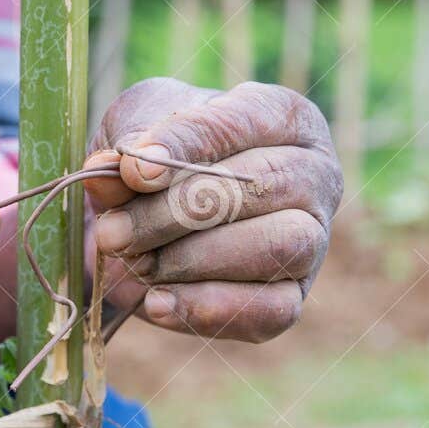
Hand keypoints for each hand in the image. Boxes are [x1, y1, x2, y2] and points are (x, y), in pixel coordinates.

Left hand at [86, 78, 342, 342]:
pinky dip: (207, 308)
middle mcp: (314, 175)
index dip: (187, 145)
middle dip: (175, 213)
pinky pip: (269, 310)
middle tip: (114, 231)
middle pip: (260, 187)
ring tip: (135, 262)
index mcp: (284, 117)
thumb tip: (123, 170)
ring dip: (191, 260)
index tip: (135, 169)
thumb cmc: (157, 158)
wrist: (147, 219)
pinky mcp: (292, 298)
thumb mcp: (134, 131)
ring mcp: (312, 240)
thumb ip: (128, 142)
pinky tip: (157, 302)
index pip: (243, 122)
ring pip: (275, 247)